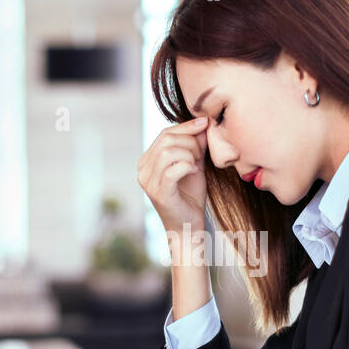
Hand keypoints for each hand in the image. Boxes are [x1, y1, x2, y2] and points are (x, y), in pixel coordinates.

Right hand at [137, 116, 209, 231]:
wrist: (189, 225)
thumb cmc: (190, 196)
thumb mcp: (194, 164)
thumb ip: (196, 145)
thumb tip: (203, 123)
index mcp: (147, 160)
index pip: (165, 133)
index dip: (186, 126)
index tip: (205, 123)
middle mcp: (143, 170)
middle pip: (166, 140)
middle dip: (190, 142)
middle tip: (201, 154)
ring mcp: (148, 182)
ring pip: (168, 152)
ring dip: (189, 154)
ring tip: (196, 165)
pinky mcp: (159, 193)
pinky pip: (172, 170)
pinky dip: (187, 166)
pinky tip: (194, 171)